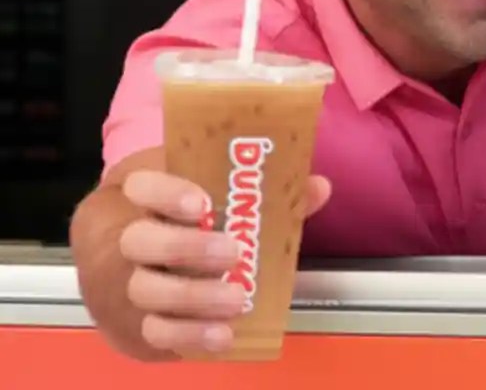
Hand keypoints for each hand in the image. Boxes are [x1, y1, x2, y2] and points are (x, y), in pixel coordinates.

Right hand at [117, 170, 330, 354]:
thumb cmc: (197, 227)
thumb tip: (318, 186)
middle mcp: (135, 240)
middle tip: (233, 252)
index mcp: (154, 201)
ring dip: (192, 296)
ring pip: (145, 289)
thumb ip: (270, 196)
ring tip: (237, 299)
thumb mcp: (226, 202)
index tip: (201, 203)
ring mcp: (133, 282)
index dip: (166, 193)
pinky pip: (156, 331)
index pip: (142, 186)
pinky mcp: (142, 321)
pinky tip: (223, 335)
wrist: (151, 270)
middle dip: (184, 247)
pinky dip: (190, 334)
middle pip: (139, 240)